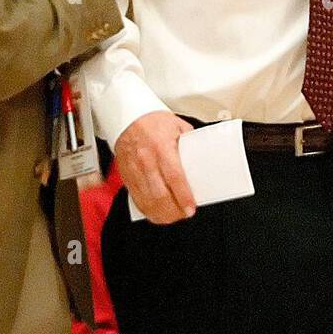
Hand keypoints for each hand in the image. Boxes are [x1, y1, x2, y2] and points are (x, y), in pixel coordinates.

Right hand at [114, 110, 196, 224]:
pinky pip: (136, 198)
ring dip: (161, 213)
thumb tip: (205, 156)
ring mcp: (134, 170)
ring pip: (147, 200)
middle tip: (185, 214)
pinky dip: (147, 210)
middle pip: (160, 194)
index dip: (182, 195)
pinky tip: (156, 214)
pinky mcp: (127, 176)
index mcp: (161, 147)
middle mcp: (146, 160)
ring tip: (174, 217)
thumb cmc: (152, 121)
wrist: (127, 116)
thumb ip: (190, 143)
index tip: (190, 207)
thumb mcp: (177, 126)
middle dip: (174, 210)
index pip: (174, 177)